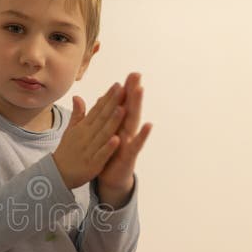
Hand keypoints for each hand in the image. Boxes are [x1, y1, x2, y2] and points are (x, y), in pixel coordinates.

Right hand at [52, 83, 126, 188]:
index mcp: (82, 128)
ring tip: (123, 109)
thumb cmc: (67, 152)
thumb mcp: (70, 131)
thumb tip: (78, 96)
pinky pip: (101, 155)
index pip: (97, 110)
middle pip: (101, 118)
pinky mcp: (92, 164)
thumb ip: (78, 114)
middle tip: (122, 89)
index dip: (107, 98)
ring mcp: (89, 150)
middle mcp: (86, 136)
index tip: (117, 85)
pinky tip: (118, 139)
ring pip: (102, 134)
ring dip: (112, 122)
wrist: (56, 175)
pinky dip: (109, 147)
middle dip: (112, 104)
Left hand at [96, 73, 152, 204]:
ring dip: (137, 106)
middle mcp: (126, 130)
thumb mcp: (103, 133)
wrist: (111, 177)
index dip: (124, 90)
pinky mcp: (130, 154)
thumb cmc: (109, 153)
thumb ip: (102, 116)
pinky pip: (136, 144)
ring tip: (140, 90)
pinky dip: (142, 135)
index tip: (129, 74)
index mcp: (117, 125)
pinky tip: (149, 125)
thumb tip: (102, 99)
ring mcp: (130, 141)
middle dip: (132, 91)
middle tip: (136, 74)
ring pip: (133, 121)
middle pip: (129, 108)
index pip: (121, 104)